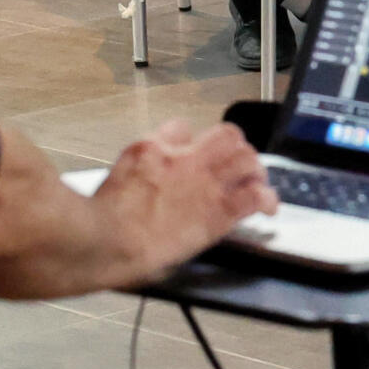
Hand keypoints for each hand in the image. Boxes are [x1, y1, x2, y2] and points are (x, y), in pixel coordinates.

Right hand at [88, 119, 275, 284]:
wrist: (107, 240)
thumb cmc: (100, 222)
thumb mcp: (110, 181)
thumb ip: (131, 173)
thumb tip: (135, 181)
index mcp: (152, 149)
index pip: (181, 128)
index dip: (192, 140)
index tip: (194, 152)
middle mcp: (183, 158)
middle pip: (225, 134)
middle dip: (234, 146)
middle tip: (236, 161)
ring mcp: (203, 183)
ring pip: (246, 159)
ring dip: (255, 168)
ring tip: (257, 179)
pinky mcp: (218, 212)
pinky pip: (254, 196)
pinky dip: (266, 199)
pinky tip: (268, 207)